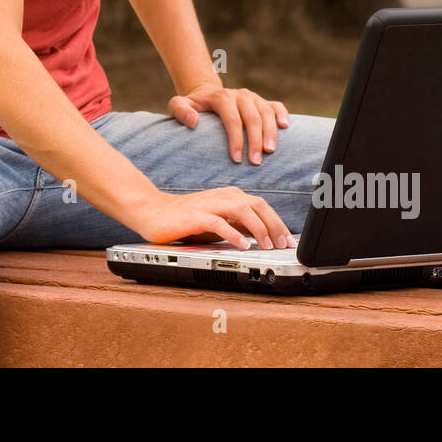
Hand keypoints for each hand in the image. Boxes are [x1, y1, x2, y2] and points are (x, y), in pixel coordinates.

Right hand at [130, 188, 294, 250]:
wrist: (152, 211)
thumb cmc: (184, 218)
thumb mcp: (217, 220)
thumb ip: (237, 224)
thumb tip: (262, 235)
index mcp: (229, 196)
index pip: (261, 205)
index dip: (278, 223)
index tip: (288, 241)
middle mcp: (221, 196)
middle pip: (256, 205)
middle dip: (274, 225)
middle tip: (284, 244)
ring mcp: (208, 204)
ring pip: (242, 210)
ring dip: (258, 229)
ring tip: (268, 246)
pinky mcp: (194, 216)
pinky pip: (219, 223)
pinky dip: (233, 234)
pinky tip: (243, 245)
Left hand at [169, 84, 289, 164]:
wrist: (206, 94)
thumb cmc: (193, 106)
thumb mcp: (179, 105)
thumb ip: (180, 110)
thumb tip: (193, 121)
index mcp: (222, 97)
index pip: (232, 119)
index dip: (236, 140)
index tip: (237, 159)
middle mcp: (240, 95)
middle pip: (252, 118)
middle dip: (255, 141)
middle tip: (255, 162)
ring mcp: (253, 97)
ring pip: (266, 113)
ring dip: (270, 133)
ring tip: (270, 152)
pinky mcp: (262, 101)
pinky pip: (276, 106)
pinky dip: (282, 115)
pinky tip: (285, 127)